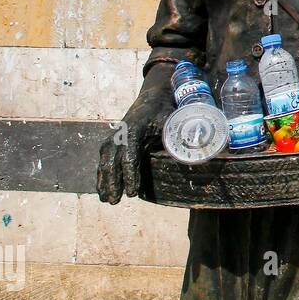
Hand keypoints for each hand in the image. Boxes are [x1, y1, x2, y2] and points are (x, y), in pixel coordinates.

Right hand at [97, 86, 173, 203]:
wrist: (152, 98)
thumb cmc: (164, 111)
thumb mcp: (174, 121)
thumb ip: (181, 137)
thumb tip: (196, 154)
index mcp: (134, 130)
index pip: (129, 156)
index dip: (130, 175)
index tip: (133, 192)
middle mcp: (120, 134)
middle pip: (112, 162)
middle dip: (114, 182)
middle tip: (117, 201)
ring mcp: (114, 138)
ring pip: (105, 162)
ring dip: (105, 182)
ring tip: (109, 200)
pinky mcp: (112, 142)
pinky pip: (104, 161)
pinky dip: (102, 176)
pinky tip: (103, 191)